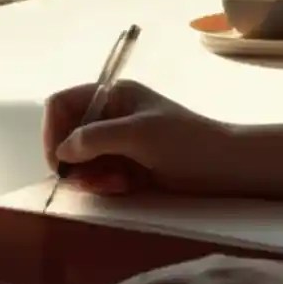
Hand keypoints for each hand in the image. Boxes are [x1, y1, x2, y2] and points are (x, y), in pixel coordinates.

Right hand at [41, 80, 231, 194]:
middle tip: (87, 181)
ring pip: (81, 159)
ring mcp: (119, 141)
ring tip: (115, 185)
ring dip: (90, 175)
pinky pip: (99, 174)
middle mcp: (111, 115)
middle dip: (74, 160)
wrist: (229, 168)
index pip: (62, 105)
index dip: (53, 131)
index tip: (59, 161)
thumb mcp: (138, 134)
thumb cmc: (187, 143)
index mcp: (112, 95)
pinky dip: (104, 183)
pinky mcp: (128, 165)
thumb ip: (94, 138)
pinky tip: (124, 187)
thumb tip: (63, 151)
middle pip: (68, 135)